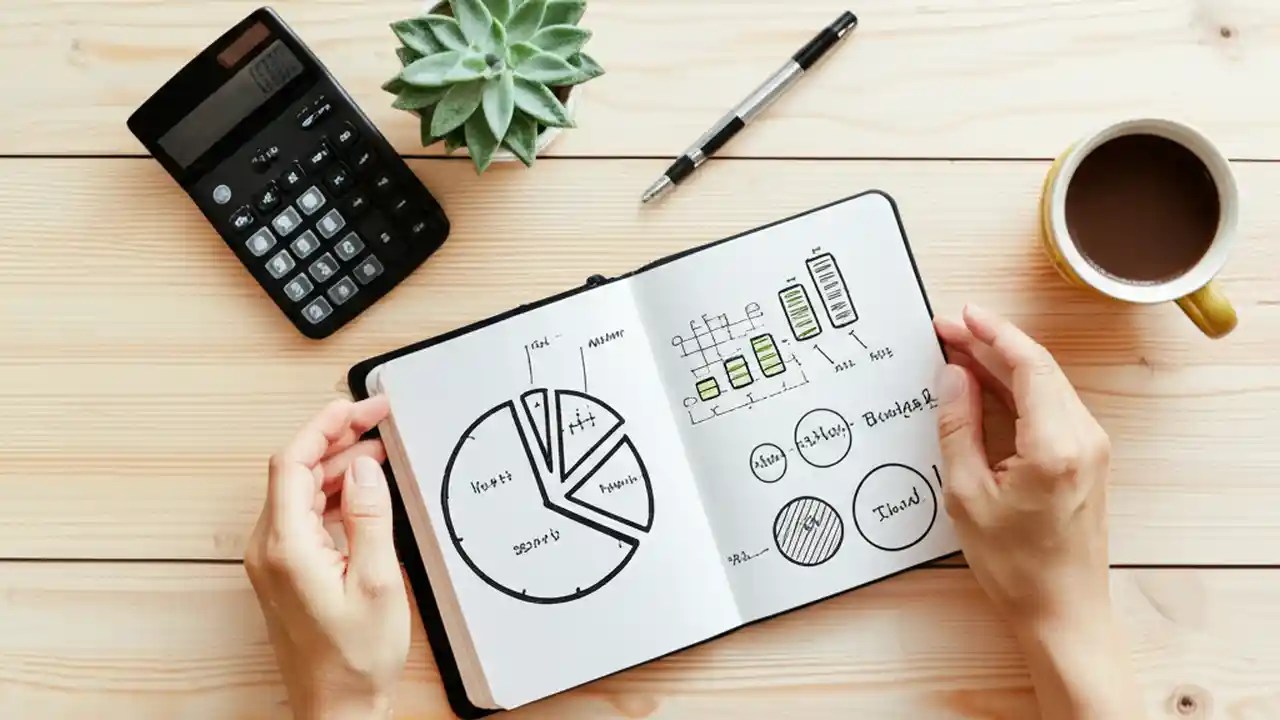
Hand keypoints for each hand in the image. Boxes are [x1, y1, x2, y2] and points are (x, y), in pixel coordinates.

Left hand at [245, 397, 409, 719]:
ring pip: (301, 491)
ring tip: (379, 452)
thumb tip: (367, 469)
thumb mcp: (378, 583)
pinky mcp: (285, 570)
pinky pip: (305, 514)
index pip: (294, 462)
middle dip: (337, 438)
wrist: (336, 708)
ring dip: (338, 466)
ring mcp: (274, 560)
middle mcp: (270, 549)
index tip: (359, 406)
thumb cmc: (354, 660)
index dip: (326, 425)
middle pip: (296, 471)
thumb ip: (371, 519)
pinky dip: (334, 493)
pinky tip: (363, 492)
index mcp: (286, 546)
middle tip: (378, 420)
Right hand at [933, 305, 1141, 719]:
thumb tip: (952, 377)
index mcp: (1055, 445)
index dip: (991, 333)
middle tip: (948, 330)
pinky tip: (987, 385)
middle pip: (1038, 368)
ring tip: (960, 351)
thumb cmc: (1016, 567)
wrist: (1063, 612)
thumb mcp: (967, 495)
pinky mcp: (1087, 458)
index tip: (960, 316)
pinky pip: (1051, 406)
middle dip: (991, 343)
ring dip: (1004, 364)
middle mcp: (1083, 438)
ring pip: (1045, 384)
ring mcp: (1091, 447)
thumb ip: (958, 426)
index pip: (1028, 365)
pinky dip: (1018, 388)